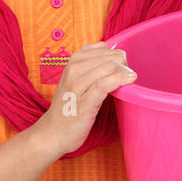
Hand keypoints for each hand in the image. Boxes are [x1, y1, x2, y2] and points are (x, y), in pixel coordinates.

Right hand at [33, 41, 135, 156]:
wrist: (52, 132)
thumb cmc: (68, 106)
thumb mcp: (75, 79)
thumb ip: (90, 64)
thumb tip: (109, 50)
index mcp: (73, 62)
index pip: (103, 48)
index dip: (118, 57)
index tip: (121, 69)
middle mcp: (73, 70)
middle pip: (110, 57)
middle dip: (124, 65)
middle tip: (126, 78)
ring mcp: (77, 86)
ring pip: (109, 67)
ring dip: (125, 73)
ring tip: (129, 81)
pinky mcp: (84, 102)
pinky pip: (105, 84)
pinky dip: (119, 80)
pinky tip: (129, 82)